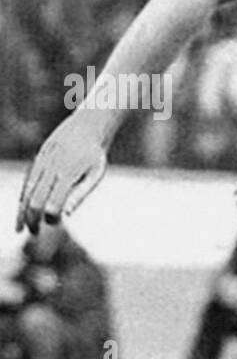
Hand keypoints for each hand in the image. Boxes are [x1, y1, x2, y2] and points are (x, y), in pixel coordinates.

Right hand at [17, 117, 108, 232]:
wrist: (87, 125)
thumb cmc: (95, 154)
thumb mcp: (95, 174)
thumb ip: (81, 194)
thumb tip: (66, 214)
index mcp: (67, 174)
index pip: (53, 203)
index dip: (51, 217)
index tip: (54, 223)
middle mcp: (51, 169)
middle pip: (35, 200)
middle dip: (32, 219)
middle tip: (34, 233)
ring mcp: (41, 164)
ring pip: (26, 192)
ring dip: (21, 211)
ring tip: (20, 228)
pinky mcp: (37, 160)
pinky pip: (27, 182)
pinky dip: (23, 198)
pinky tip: (21, 209)